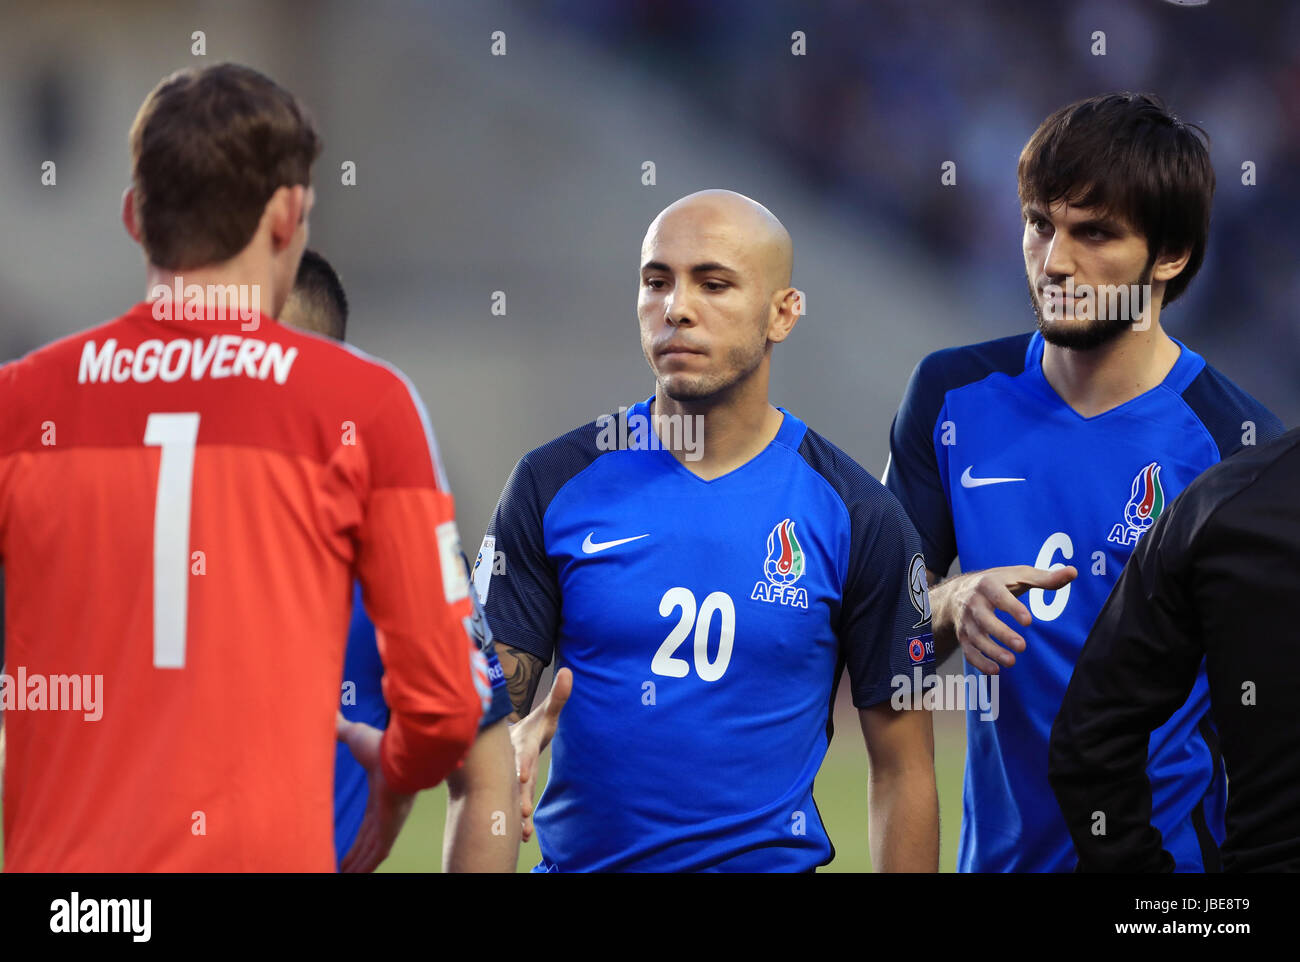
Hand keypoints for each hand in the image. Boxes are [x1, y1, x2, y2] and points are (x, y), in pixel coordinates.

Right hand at [336, 712, 416, 872]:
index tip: (348, 845)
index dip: (359, 836)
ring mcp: (390, 821)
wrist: (404, 751)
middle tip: (342, 868)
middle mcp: (387, 810)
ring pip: (372, 851)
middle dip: (356, 855)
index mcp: (381, 793)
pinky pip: (376, 854)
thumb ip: (341, 730)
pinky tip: (350, 875)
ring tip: (341, 876)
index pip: (369, 821)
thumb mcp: (356, 737)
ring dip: (358, 865)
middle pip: (369, 840)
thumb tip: (329, 715)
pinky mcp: (390, 828)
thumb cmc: (383, 744)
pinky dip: (364, 866)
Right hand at [510, 668, 571, 842]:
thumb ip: (558, 696)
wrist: (504, 740)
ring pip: (517, 797)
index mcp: (522, 745)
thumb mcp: (546, 712)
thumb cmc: (532, 726)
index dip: (522, 763)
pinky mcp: (519, 791)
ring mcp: (515, 779)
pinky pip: (518, 805)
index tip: (521, 774)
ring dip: (520, 812)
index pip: (523, 754)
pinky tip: (525, 835)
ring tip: (524, 830)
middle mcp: (515, 764)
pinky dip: (520, 820)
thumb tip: (568, 671)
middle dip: (519, 795)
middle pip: (516, 781)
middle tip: (523, 811)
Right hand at [931, 565, 1077, 673]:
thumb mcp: (1018, 575)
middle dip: (1001, 633)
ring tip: (1011, 662)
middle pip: (984, 619)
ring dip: (991, 651)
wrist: (958, 591)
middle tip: (1022, 646)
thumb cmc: (997, 583)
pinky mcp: (963, 635)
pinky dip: (979, 662)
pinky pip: (968, 650)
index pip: (998, 596)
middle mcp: (973, 603)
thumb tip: (1073, 572)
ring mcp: (966, 620)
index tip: (1028, 621)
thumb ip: (1045, 578)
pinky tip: (995, 670)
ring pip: (976, 637)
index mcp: (988, 585)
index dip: (1012, 608)